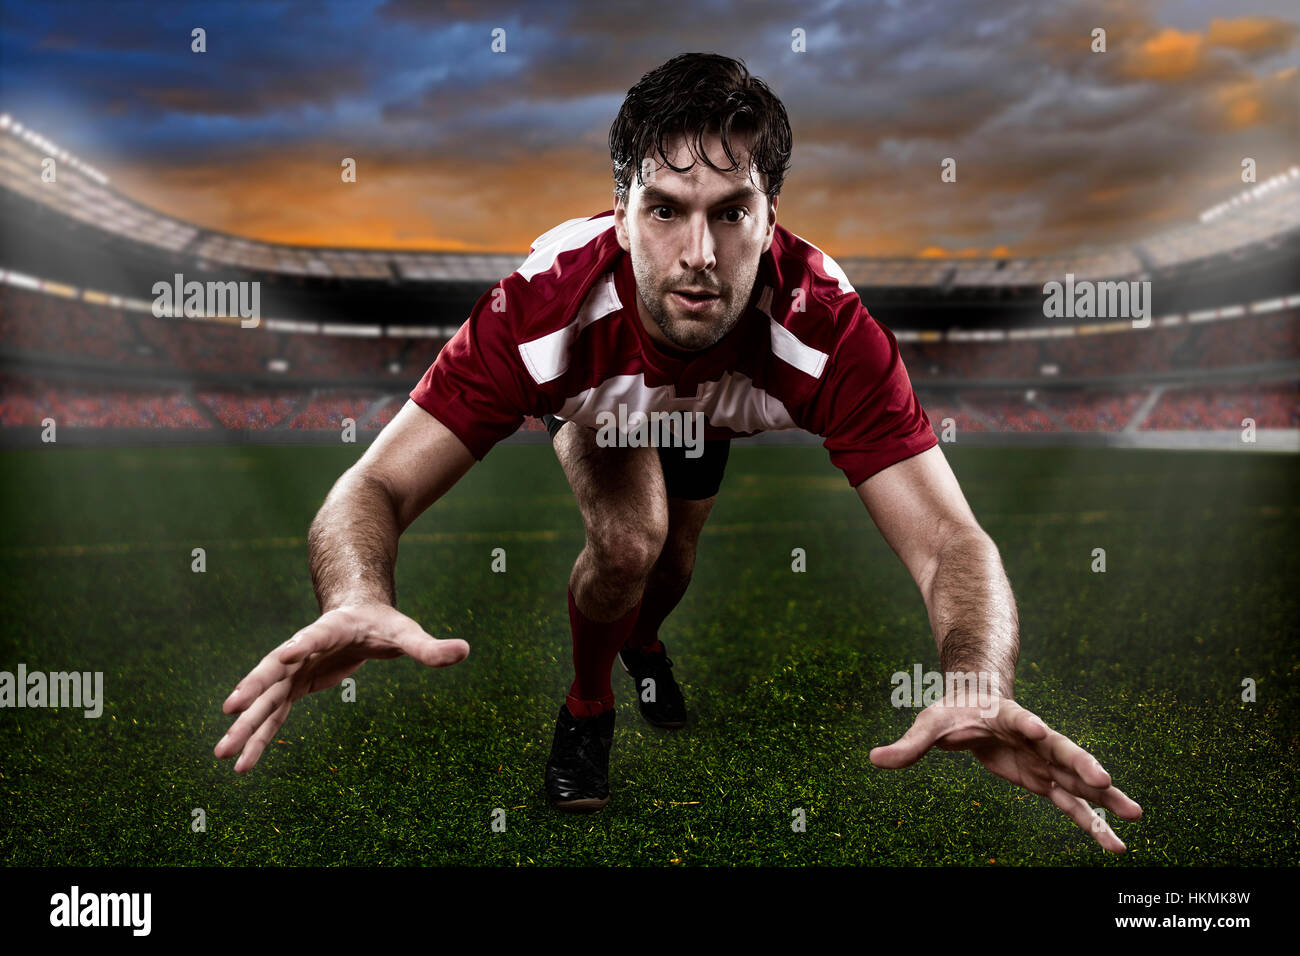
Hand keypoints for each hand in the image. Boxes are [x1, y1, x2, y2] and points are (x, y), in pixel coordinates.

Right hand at [214, 604, 468, 772]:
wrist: (357, 612)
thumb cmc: (381, 622)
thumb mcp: (406, 632)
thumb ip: (430, 646)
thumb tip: (465, 650)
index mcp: (328, 630)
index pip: (310, 637)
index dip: (297, 646)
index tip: (281, 656)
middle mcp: (301, 650)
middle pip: (274, 671)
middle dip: (252, 692)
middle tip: (228, 712)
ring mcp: (293, 670)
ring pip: (265, 700)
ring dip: (245, 726)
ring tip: (221, 754)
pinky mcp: (294, 687)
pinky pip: (273, 716)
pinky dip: (259, 737)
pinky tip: (242, 761)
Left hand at [870, 695, 1141, 852]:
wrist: (977, 705)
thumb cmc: (952, 713)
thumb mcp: (928, 725)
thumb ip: (908, 744)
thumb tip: (874, 759)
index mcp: (1006, 717)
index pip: (1018, 719)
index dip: (1028, 724)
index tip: (1040, 729)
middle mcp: (1035, 738)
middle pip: (1060, 749)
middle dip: (1081, 763)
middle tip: (1103, 778)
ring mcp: (1046, 761)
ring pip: (1078, 780)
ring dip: (1104, 798)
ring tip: (1136, 816)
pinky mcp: (1047, 781)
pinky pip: (1074, 805)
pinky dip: (1094, 823)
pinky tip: (1116, 843)